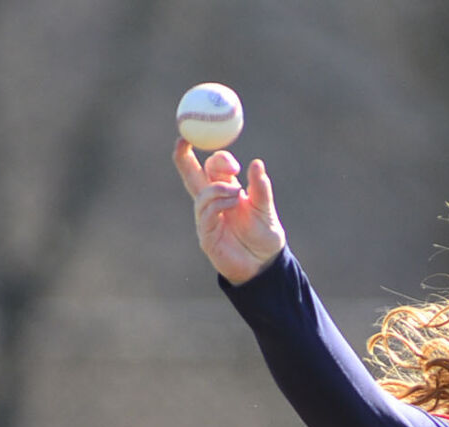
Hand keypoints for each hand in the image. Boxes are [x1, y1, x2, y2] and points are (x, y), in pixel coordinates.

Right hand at [172, 140, 285, 284]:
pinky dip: (217, 205)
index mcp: (226, 190)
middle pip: (191, 175)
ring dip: (217, 188)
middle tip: (183, 139)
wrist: (265, 265)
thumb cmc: (265, 236)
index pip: (212, 167)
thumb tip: (256, 163)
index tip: (233, 164)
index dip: (217, 159)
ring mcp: (207, 218)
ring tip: (237, 193)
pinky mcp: (206, 236)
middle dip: (183, 156)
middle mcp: (212, 202)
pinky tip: (233, 204)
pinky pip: (205, 214)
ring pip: (201, 194)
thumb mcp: (266, 209)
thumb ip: (261, 188)